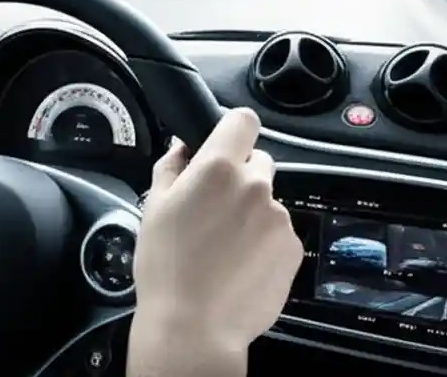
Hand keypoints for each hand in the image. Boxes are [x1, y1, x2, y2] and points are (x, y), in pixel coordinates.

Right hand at [127, 108, 301, 376]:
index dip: (232, 130)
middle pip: (257, 161)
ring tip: (224, 246)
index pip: (243, 120)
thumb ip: (171, 166)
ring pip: (267, 200)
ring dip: (251, 212)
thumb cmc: (167, 267)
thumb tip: (183, 146)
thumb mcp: (154, 207)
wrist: (195, 326)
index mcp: (218, 169)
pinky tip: (239, 264)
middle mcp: (256, 186)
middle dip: (239, 176)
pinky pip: (278, 232)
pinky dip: (263, 242)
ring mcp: (279, 218)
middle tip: (214, 208)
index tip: (222, 145)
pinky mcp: (293, 248)